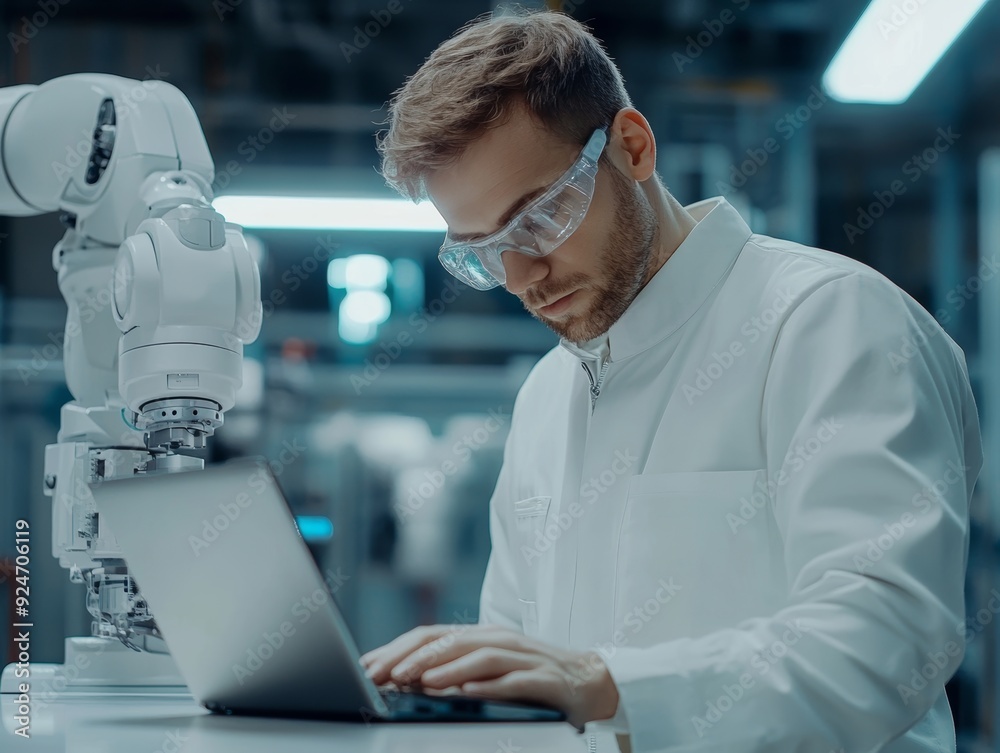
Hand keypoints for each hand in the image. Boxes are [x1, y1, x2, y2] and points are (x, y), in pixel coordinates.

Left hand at [358, 623, 619, 729]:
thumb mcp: (488, 670)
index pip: (431, 635)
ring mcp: (521, 656)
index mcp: (480, 636)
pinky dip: (487, 686)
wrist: (590, 681)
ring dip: (445, 669)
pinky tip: (466, 694)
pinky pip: (512, 680)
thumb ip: (453, 671)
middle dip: (411, 657)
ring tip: (418, 682)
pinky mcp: (542, 677)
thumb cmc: (533, 677)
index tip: (370, 667)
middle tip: (384, 675)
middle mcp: (498, 639)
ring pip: (477, 656)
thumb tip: (407, 681)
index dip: (398, 649)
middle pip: (448, 641)